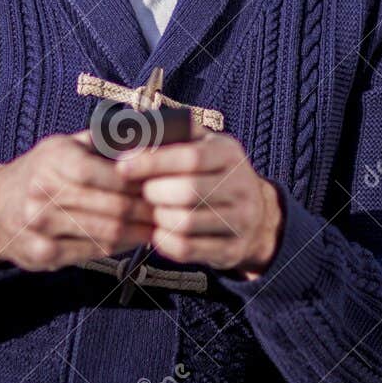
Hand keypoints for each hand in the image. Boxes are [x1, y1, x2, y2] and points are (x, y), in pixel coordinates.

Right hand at [0, 129, 153, 270]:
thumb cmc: (41, 171)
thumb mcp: (64, 146)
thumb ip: (103, 143)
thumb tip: (149, 140)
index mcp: (54, 159)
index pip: (107, 174)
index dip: (139, 182)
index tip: (162, 184)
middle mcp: (43, 193)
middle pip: (112, 208)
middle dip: (146, 211)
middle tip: (171, 211)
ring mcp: (40, 227)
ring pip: (106, 234)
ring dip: (139, 233)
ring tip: (159, 226)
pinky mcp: (42, 254)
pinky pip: (92, 253)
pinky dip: (119, 248)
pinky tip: (133, 239)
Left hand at [115, 123, 282, 278]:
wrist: (258, 216)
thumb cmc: (216, 174)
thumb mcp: (205, 146)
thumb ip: (174, 135)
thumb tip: (133, 132)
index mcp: (230, 154)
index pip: (191, 157)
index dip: (153, 162)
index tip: (123, 166)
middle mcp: (241, 187)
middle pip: (188, 191)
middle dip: (154, 192)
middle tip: (143, 192)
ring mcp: (241, 221)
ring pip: (186, 223)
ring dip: (158, 218)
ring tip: (152, 211)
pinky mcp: (232, 250)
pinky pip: (188, 249)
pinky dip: (164, 242)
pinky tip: (159, 232)